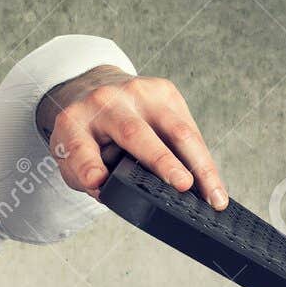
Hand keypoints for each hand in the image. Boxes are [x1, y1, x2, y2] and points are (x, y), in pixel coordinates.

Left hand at [36, 64, 228, 208]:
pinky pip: (189, 129)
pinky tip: (212, 182)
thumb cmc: (86, 134)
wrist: (95, 89)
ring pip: (177, 130)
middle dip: (162, 160)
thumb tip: (103, 187)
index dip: (87, 166)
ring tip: (215, 197)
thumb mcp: (70, 156)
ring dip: (200, 165)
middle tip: (183, 185)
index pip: (78, 146)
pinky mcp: (165, 91)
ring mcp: (139, 92)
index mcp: (75, 122)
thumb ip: (83, 174)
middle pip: (135, 132)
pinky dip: (202, 158)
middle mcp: (106, 102)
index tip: (97, 183)